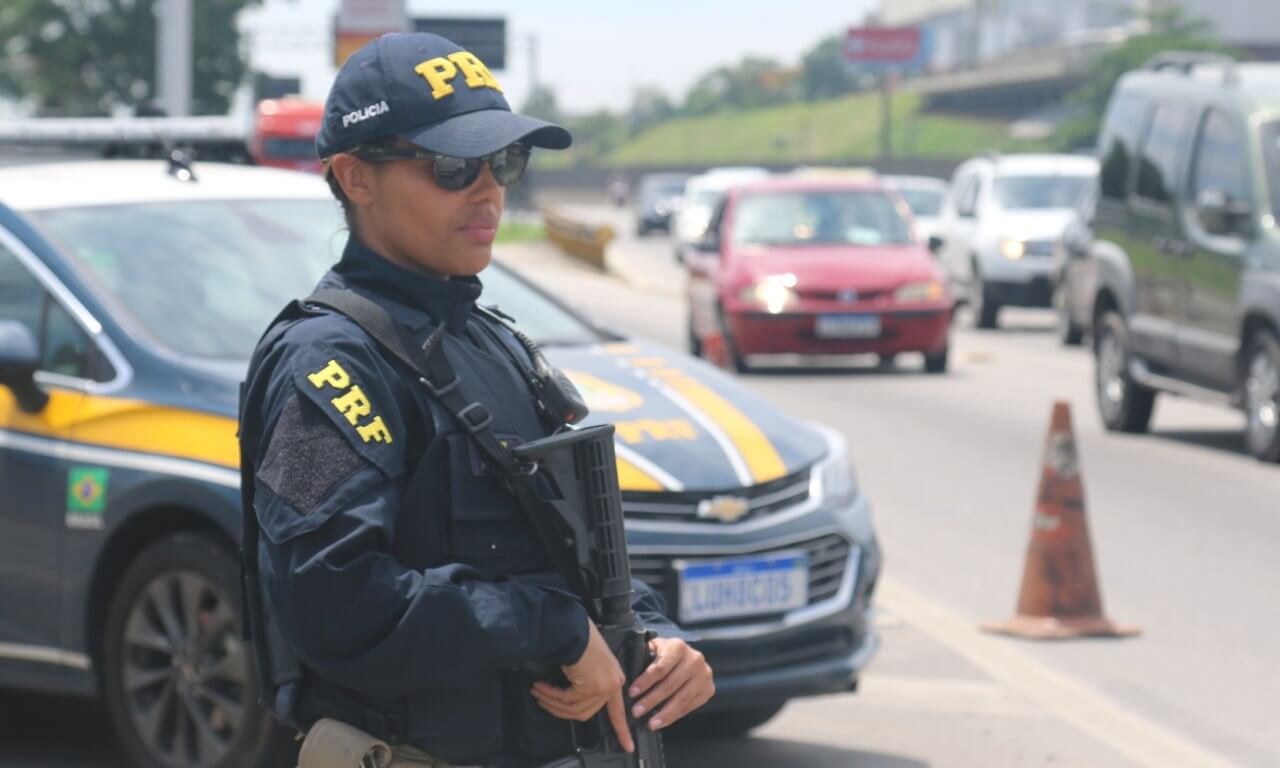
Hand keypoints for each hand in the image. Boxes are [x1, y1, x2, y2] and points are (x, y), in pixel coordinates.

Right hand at [530, 621, 633, 752]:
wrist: (572, 627)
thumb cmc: (578, 638)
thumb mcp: (588, 663)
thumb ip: (587, 682)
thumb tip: (570, 699)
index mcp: (615, 678)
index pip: (618, 710)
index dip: (622, 729)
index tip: (628, 746)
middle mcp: (613, 683)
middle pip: (586, 711)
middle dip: (559, 708)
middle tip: (542, 700)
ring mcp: (604, 686)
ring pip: (574, 708)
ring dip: (551, 701)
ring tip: (538, 691)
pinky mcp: (592, 687)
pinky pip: (567, 700)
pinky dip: (551, 695)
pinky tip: (541, 687)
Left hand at [627, 637, 714, 730]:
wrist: (688, 657)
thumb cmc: (666, 655)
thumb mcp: (655, 649)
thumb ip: (644, 658)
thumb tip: (627, 677)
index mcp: (678, 647)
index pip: (660, 667)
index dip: (645, 681)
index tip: (632, 693)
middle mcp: (694, 659)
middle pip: (670, 684)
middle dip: (651, 700)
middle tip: (637, 711)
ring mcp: (704, 675)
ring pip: (682, 698)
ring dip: (664, 713)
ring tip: (651, 723)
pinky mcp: (708, 689)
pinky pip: (690, 707)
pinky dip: (675, 716)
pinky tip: (663, 721)